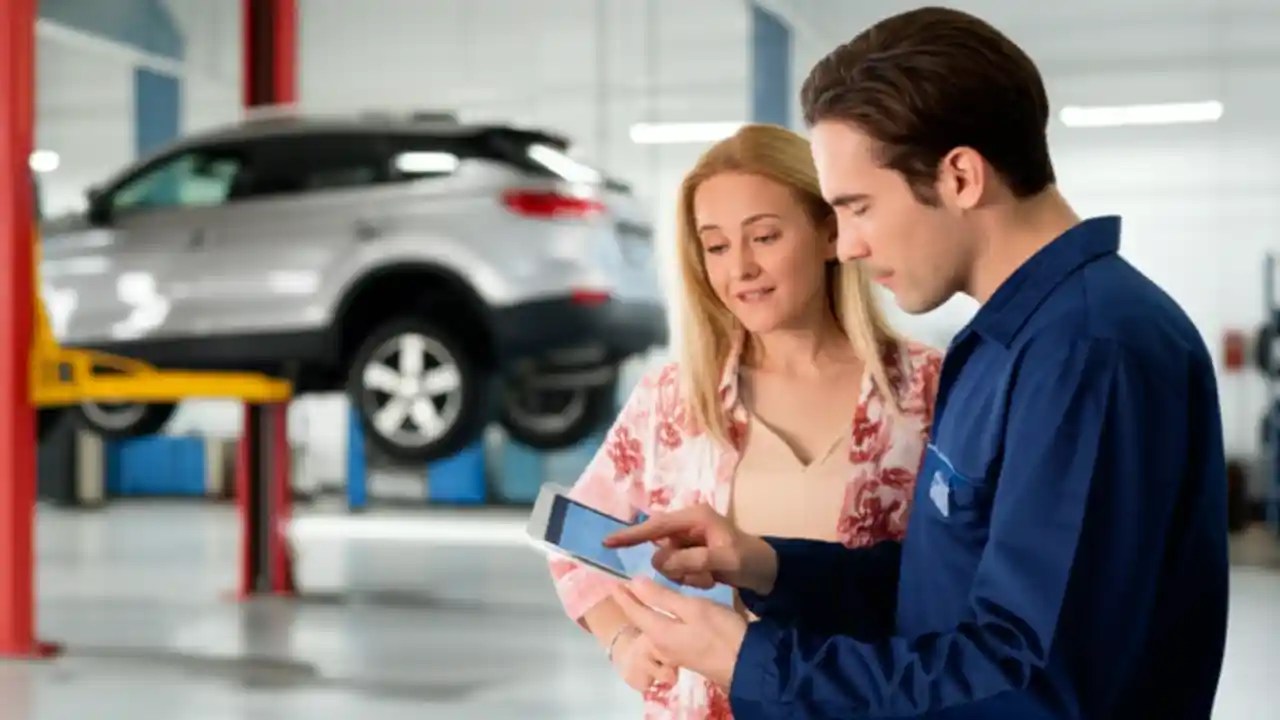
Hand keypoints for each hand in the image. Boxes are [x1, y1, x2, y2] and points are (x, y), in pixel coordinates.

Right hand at [604, 502, 778, 593]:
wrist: (767, 572)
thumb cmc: (750, 559)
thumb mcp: (726, 559)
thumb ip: (694, 559)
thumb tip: (661, 560)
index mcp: (694, 517)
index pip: (656, 526)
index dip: (631, 534)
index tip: (607, 541)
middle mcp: (687, 525)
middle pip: (660, 548)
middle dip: (677, 566)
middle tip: (704, 574)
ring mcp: (688, 541)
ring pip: (667, 563)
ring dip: (686, 575)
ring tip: (711, 576)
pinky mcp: (690, 555)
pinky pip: (676, 570)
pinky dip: (690, 578)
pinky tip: (710, 578)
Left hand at [611, 578, 747, 688]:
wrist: (747, 664)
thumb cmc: (720, 632)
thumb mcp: (692, 608)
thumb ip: (662, 597)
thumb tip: (634, 582)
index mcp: (659, 632)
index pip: (634, 611)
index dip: (623, 596)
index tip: (613, 582)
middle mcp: (661, 645)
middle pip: (641, 622)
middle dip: (631, 605)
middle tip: (624, 587)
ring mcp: (675, 653)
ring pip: (653, 628)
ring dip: (644, 612)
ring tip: (641, 597)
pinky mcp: (688, 655)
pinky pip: (664, 634)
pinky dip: (658, 620)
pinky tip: (664, 614)